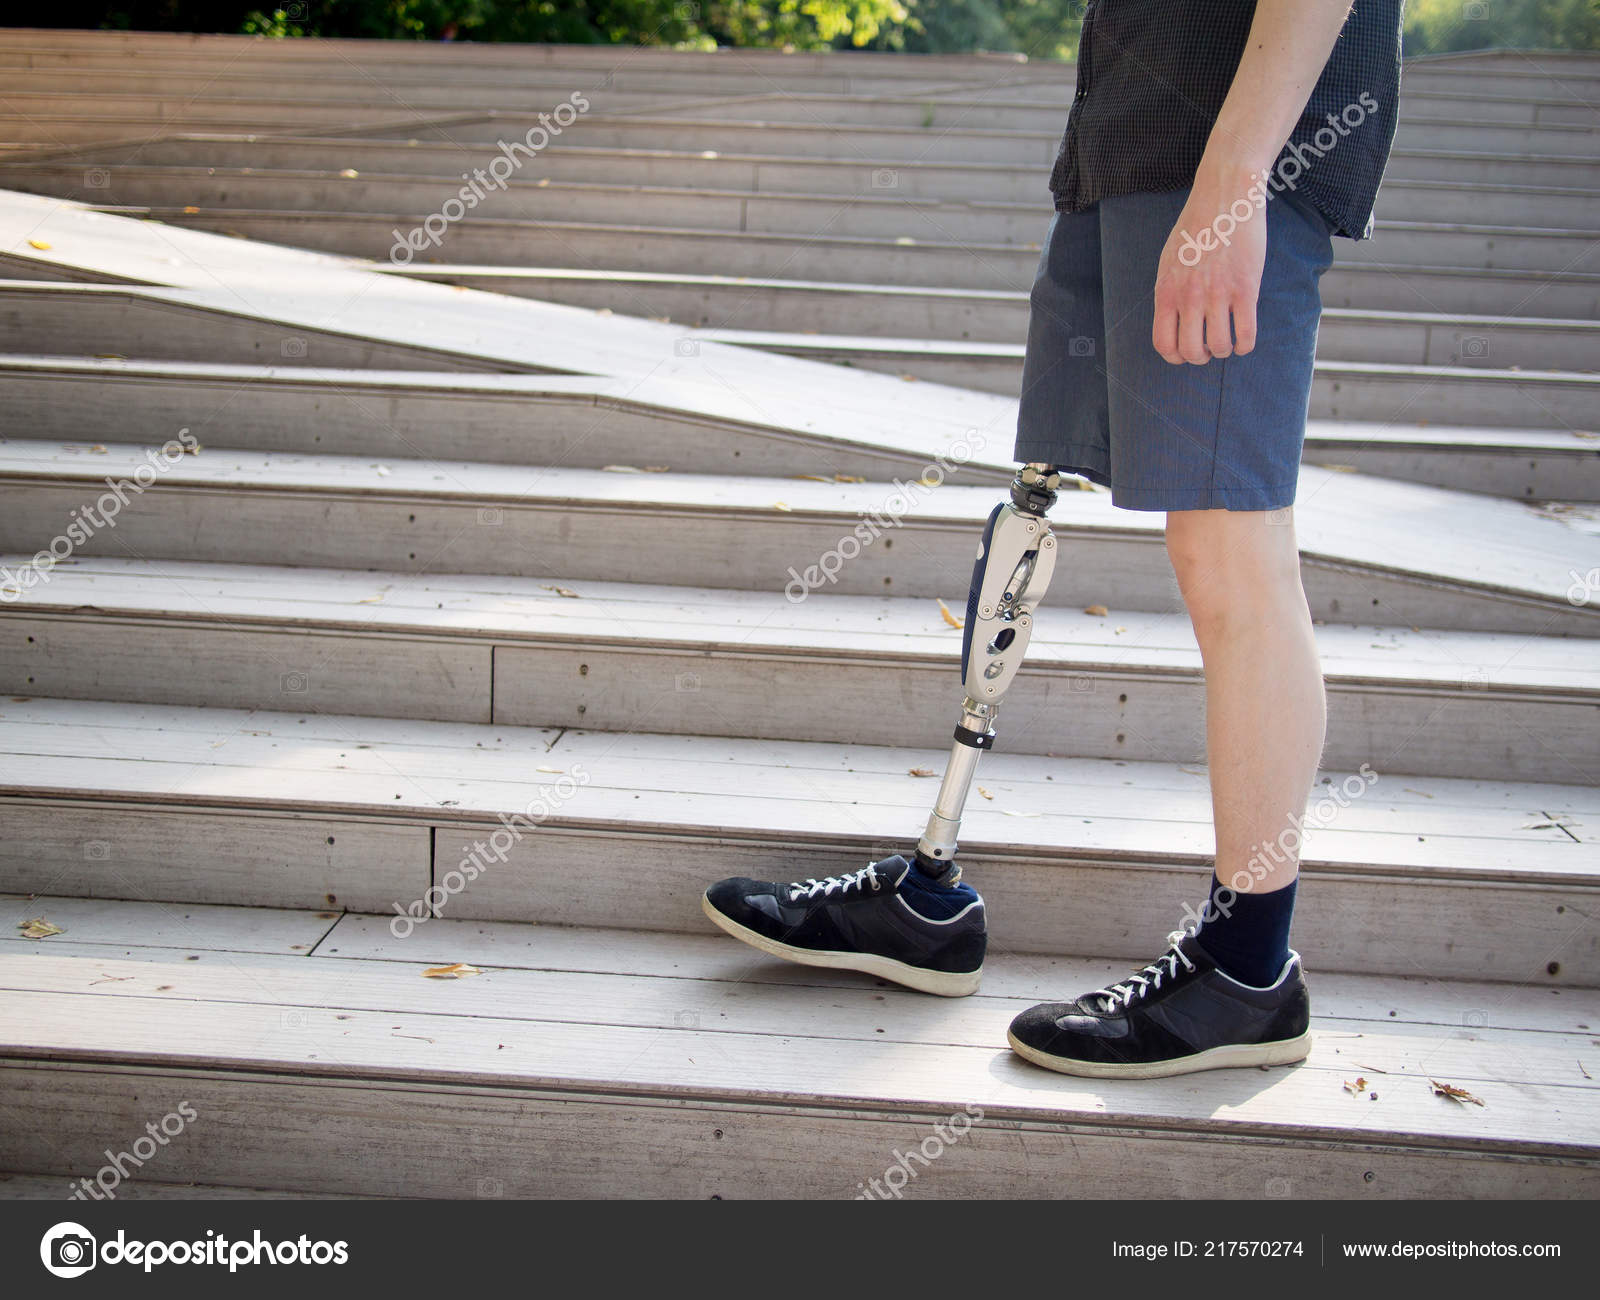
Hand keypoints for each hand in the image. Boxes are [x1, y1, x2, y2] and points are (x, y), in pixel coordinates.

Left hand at [1152, 166, 1268, 364]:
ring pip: (1220, 346)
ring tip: (1228, 341)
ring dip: (1225, 350)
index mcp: (1167, 291)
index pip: (1164, 344)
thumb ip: (1170, 291)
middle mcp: (1189, 296)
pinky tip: (1245, 341)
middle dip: (1202, 357)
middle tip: (1210, 347)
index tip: (1186, 351)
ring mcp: (1218, 294)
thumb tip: (1173, 322)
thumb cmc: (1197, 227)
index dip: (1176, 356)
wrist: (1225, 196)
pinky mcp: (1246, 288)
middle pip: (1192, 352)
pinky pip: (1245, 333)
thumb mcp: (1169, 261)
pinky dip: (1245, 346)